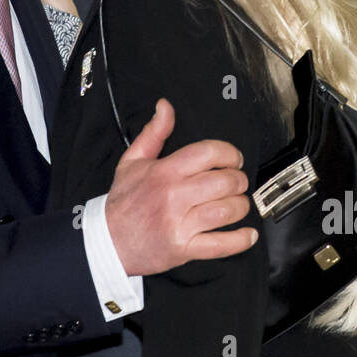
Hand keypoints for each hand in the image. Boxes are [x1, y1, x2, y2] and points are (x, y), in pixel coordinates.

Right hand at [105, 98, 257, 276]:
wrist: (107, 241)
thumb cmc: (123, 202)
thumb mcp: (132, 161)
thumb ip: (154, 132)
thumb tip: (166, 107)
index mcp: (164, 171)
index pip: (208, 153)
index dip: (229, 153)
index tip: (234, 159)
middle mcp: (173, 196)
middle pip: (223, 181)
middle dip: (239, 180)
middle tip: (238, 182)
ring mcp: (180, 224)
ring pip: (226, 211)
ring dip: (241, 206)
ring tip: (239, 204)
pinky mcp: (184, 249)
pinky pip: (220, 245)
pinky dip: (240, 240)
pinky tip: (248, 234)